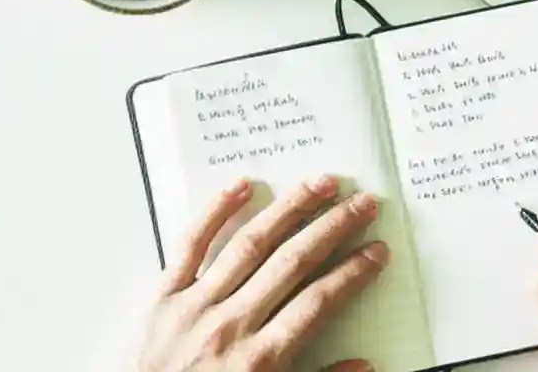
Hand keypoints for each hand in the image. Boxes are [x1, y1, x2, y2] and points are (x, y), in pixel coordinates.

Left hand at [134, 177, 384, 371]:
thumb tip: (364, 366)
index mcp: (260, 362)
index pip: (318, 303)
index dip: (352, 274)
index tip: (376, 251)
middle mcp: (231, 326)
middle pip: (292, 264)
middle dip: (333, 229)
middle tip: (362, 204)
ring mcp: (195, 306)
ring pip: (250, 245)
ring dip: (290, 209)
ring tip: (320, 184)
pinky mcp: (162, 296)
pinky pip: (190, 245)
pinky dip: (215, 212)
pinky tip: (242, 186)